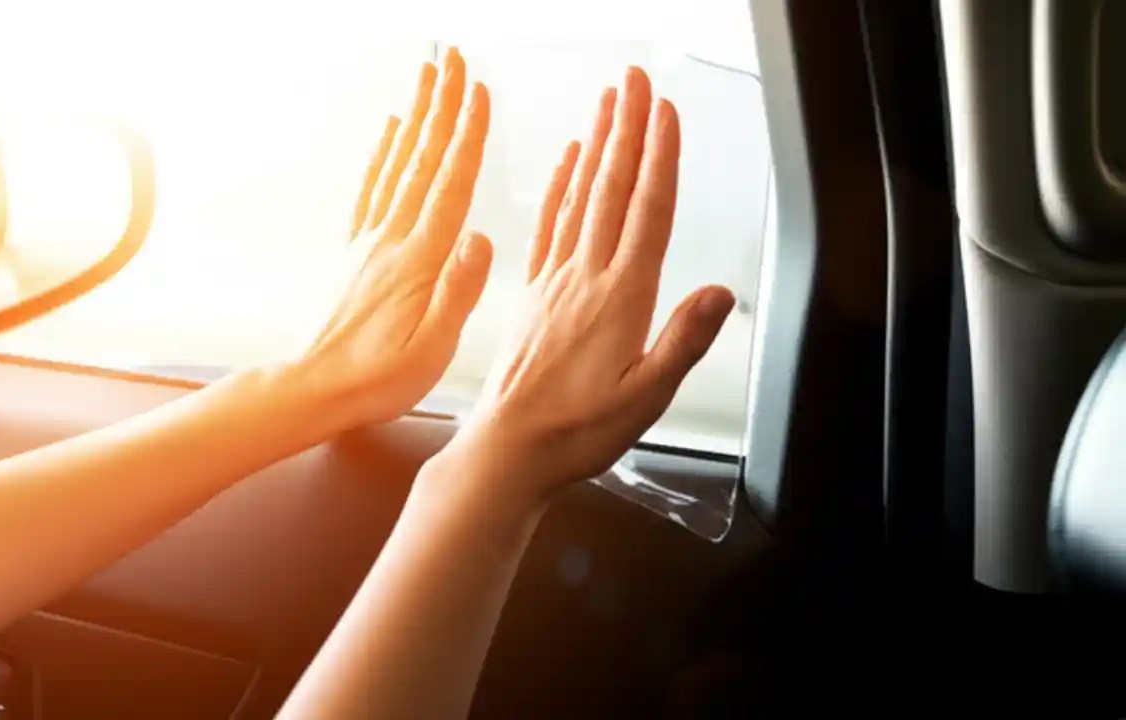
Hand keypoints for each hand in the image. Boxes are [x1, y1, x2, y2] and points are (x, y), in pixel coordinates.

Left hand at [296, 48, 492, 427]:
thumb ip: (457, 291)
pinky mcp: (359, 252)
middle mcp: (393, 240)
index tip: (480, 93)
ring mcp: (372, 242)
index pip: (450, 186)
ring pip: (398, 164)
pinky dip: (384, 153)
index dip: (467, 137)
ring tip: (428, 76)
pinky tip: (392, 131)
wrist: (318, 389)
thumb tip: (481, 237)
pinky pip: (373, 189)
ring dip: (416, 117)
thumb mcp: (431, 348)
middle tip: (454, 60)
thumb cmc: (380, 379)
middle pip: (423, 160)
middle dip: (443, 106)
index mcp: (419, 261)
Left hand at [442, 67, 733, 506]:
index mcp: (619, 299)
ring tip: (607, 105)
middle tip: (635, 82)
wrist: (508, 449)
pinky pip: (547, 228)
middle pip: (611, 191)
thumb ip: (683, 341)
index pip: (646, 213)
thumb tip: (720, 292)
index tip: (665, 113)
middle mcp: (584, 279)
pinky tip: (566, 164)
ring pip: (579, 199)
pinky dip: (559, 190)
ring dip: (596, 147)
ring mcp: (554, 282)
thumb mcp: (645, 398)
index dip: (659, 159)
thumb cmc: (575, 432)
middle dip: (627, 131)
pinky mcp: (532, 295)